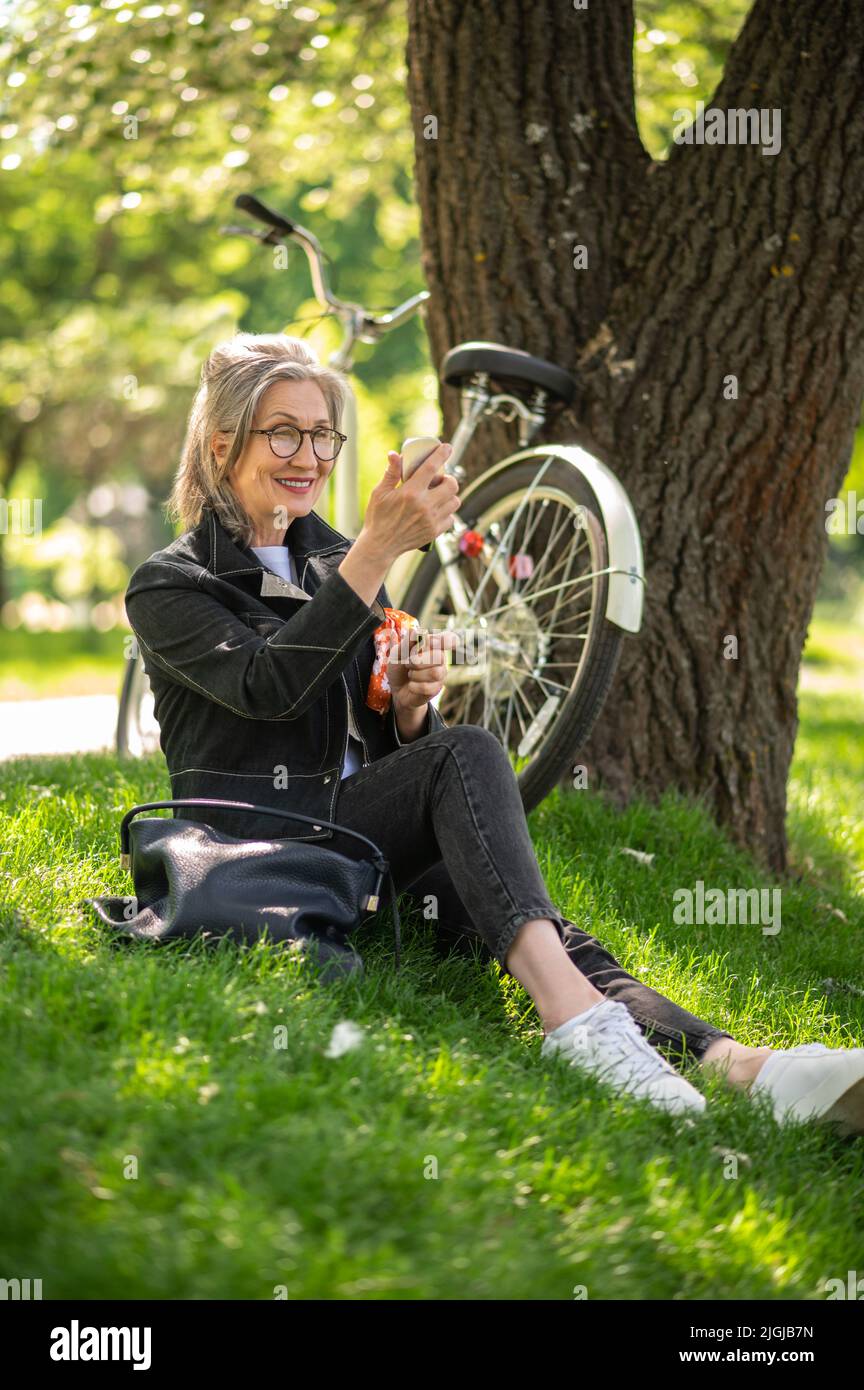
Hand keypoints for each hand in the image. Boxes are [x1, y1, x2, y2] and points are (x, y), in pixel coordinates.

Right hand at [359, 443, 458, 562]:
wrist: (380, 546)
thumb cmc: (378, 518)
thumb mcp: (379, 493)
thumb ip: (391, 473)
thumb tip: (394, 454)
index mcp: (410, 492)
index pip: (431, 467)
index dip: (441, 454)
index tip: (447, 447)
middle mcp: (424, 505)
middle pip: (451, 485)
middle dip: (449, 478)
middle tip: (439, 480)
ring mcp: (432, 520)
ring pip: (455, 501)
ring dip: (449, 495)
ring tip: (438, 495)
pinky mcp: (434, 532)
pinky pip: (451, 518)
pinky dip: (447, 512)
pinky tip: (436, 511)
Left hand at [389, 630, 456, 717]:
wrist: (396, 689)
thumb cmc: (399, 667)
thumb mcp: (397, 653)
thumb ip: (406, 644)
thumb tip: (416, 631)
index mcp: (432, 645)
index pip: (447, 639)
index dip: (444, 639)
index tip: (430, 641)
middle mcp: (440, 658)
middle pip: (440, 657)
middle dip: (419, 661)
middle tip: (408, 663)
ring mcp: (440, 674)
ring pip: (435, 673)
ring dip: (416, 674)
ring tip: (410, 674)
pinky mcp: (436, 688)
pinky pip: (428, 687)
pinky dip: (414, 686)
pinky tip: (411, 685)